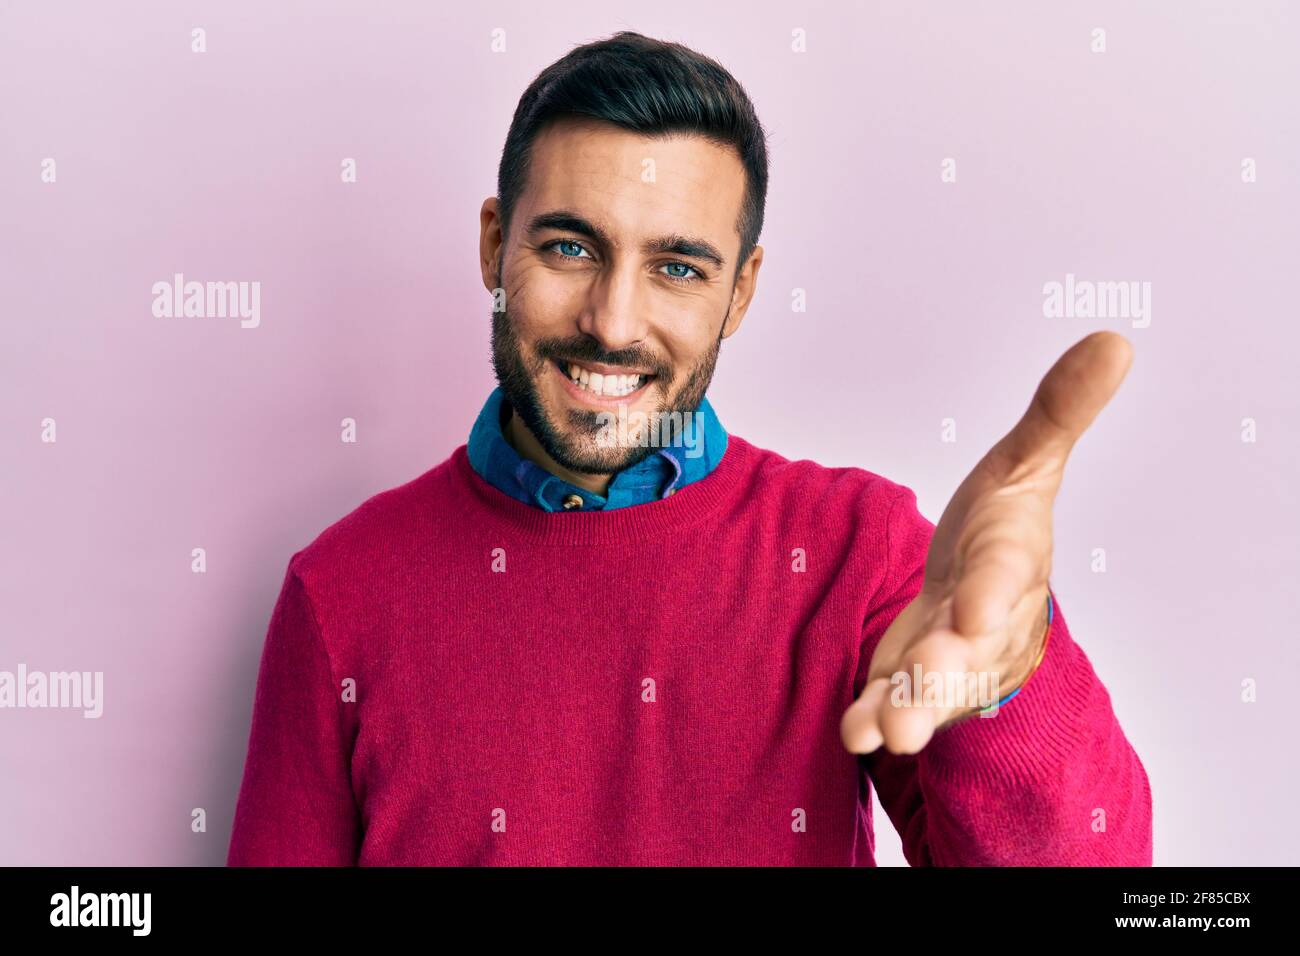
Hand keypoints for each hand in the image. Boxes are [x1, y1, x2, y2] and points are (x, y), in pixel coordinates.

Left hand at [841, 331, 1132, 755]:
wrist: (981, 592)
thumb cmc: (1001, 528)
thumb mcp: (1024, 463)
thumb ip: (1057, 412)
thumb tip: (1114, 340)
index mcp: (1011, 562)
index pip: (1005, 575)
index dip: (992, 591)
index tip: (973, 605)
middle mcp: (985, 621)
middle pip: (969, 647)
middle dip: (947, 668)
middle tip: (922, 683)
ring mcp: (949, 658)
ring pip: (933, 689)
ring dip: (911, 708)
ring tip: (886, 731)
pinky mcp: (910, 678)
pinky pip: (893, 702)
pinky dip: (872, 717)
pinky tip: (851, 732)